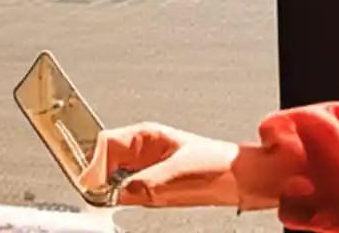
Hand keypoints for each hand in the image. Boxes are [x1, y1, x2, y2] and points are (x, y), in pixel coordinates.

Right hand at [78, 123, 241, 207]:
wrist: (247, 180)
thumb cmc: (221, 166)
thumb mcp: (177, 174)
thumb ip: (144, 184)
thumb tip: (118, 193)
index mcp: (147, 134)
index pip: (107, 143)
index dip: (96, 163)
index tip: (91, 184)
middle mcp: (145, 148)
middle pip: (107, 159)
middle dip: (100, 176)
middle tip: (97, 195)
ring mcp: (149, 166)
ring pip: (115, 176)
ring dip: (112, 188)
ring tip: (112, 198)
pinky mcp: (155, 183)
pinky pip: (129, 190)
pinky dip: (124, 197)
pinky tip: (128, 202)